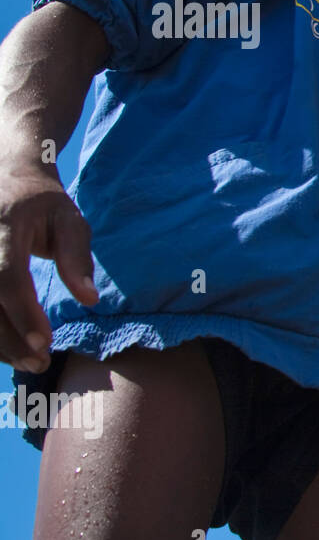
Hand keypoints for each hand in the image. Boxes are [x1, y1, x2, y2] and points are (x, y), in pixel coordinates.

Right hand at [0, 160, 97, 373]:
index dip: (21, 312)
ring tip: (28, 363)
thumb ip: (77, 258)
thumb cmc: (43, 203)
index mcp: (1, 227)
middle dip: (8, 338)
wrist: (6, 176)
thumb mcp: (69, 220)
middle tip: (38, 363)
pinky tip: (10, 348)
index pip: (6, 276)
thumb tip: (89, 299)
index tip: (43, 342)